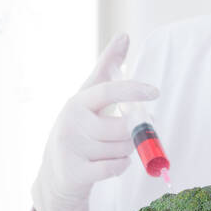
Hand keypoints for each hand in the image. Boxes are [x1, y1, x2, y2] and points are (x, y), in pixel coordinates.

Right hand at [31, 33, 159, 210]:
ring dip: (125, 151)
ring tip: (109, 150)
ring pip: (122, 149)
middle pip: (122, 127)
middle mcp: (71, 123)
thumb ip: (107, 68)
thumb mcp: (88, 98)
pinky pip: (115, 168)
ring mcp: (71, 149)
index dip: (133, 91)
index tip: (154, 92)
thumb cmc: (79, 129)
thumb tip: (124, 35)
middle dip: (132, 133)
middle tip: (126, 135)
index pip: (108, 91)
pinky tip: (110, 164)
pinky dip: (120, 167)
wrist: (55, 174)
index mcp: (78, 102)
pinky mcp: (75, 173)